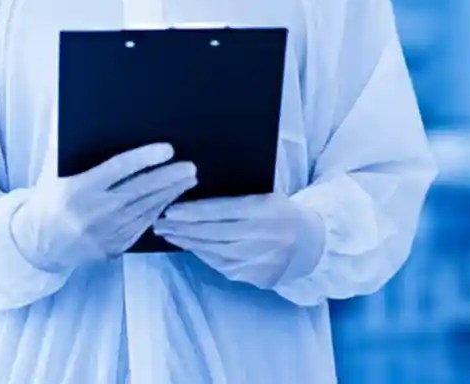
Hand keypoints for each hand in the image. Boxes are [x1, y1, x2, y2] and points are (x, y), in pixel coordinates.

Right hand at [11, 143, 196, 270]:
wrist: (39, 244)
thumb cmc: (49, 200)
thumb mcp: (50, 171)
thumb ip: (61, 142)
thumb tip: (63, 107)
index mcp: (78, 190)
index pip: (119, 169)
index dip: (145, 158)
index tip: (167, 149)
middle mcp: (95, 212)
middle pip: (140, 191)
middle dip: (168, 178)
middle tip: (190, 167)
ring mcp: (106, 233)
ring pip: (145, 210)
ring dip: (170, 194)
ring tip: (188, 180)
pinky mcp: (114, 247)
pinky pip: (142, 227)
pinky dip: (159, 211)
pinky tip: (172, 199)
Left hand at [152, 193, 324, 288]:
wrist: (311, 246)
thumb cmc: (283, 213)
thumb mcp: (267, 196)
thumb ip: (238, 197)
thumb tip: (195, 193)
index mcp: (264, 211)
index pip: (221, 211)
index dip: (193, 211)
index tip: (170, 208)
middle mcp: (260, 237)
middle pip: (211, 232)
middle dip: (181, 227)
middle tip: (158, 220)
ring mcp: (256, 260)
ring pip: (212, 250)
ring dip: (185, 241)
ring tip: (166, 232)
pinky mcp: (251, 276)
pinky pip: (219, 263)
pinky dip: (200, 252)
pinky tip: (186, 244)